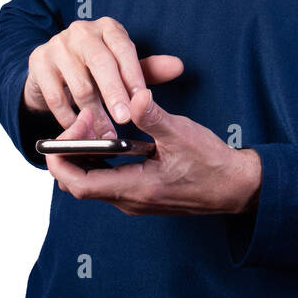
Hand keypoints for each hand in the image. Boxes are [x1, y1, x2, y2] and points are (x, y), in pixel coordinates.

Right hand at [24, 17, 182, 138]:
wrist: (53, 71)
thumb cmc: (95, 70)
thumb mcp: (123, 68)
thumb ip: (148, 70)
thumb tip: (179, 66)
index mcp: (107, 28)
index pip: (124, 48)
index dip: (134, 76)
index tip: (143, 101)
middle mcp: (81, 31)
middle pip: (100, 63)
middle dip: (115, 95)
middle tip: (125, 120)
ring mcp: (57, 45)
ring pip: (79, 84)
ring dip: (94, 114)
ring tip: (106, 135)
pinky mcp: (38, 62)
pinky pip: (56, 96)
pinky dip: (70, 118)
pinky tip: (81, 131)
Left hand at [47, 88, 261, 215]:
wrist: (236, 187)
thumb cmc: (212, 164)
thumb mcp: (183, 135)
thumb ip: (154, 116)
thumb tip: (135, 97)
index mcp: (134, 188)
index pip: (78, 184)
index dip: (61, 158)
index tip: (70, 128)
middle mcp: (128, 200)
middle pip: (78, 182)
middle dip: (69, 151)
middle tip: (83, 119)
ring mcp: (133, 199)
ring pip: (91, 180)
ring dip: (85, 152)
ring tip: (95, 121)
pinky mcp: (140, 192)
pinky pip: (107, 178)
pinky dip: (100, 157)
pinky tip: (112, 133)